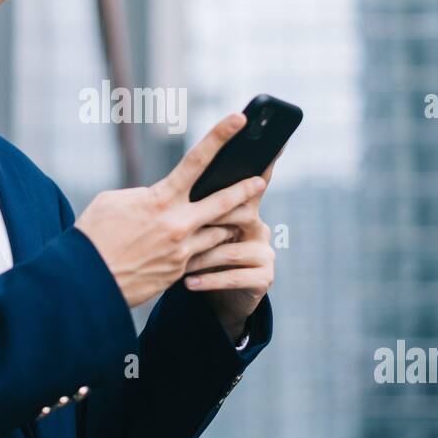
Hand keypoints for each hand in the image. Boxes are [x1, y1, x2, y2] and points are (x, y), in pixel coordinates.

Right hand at [74, 113, 267, 308]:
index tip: (239, 119)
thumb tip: (161, 197)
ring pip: (217, 234)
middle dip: (244, 190)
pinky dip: (204, 249)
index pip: (197, 160)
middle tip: (260, 181)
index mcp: (160, 199)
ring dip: (223, 226)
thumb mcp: (113, 201)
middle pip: (224, 202)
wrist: (86, 283)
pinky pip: (200, 258)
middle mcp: (177, 224)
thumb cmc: (93, 235)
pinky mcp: (178, 273)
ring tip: (231, 220)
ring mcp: (181, 251)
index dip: (220, 136)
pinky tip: (202, 247)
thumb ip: (145, 195)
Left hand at [182, 147, 282, 338]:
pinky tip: (189, 283)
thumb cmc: (202, 258)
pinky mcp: (264, 277)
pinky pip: (234, 276)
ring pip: (231, 248)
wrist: (220, 299)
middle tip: (199, 215)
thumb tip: (167, 189)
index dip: (265, 160)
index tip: (270, 138)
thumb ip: (190, 207)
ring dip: (202, 257)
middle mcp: (258, 226)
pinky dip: (208, 280)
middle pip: (243, 210)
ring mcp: (264, 252)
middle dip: (222, 209)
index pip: (254, 179)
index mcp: (244, 208)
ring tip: (181, 264)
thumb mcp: (194, 230)